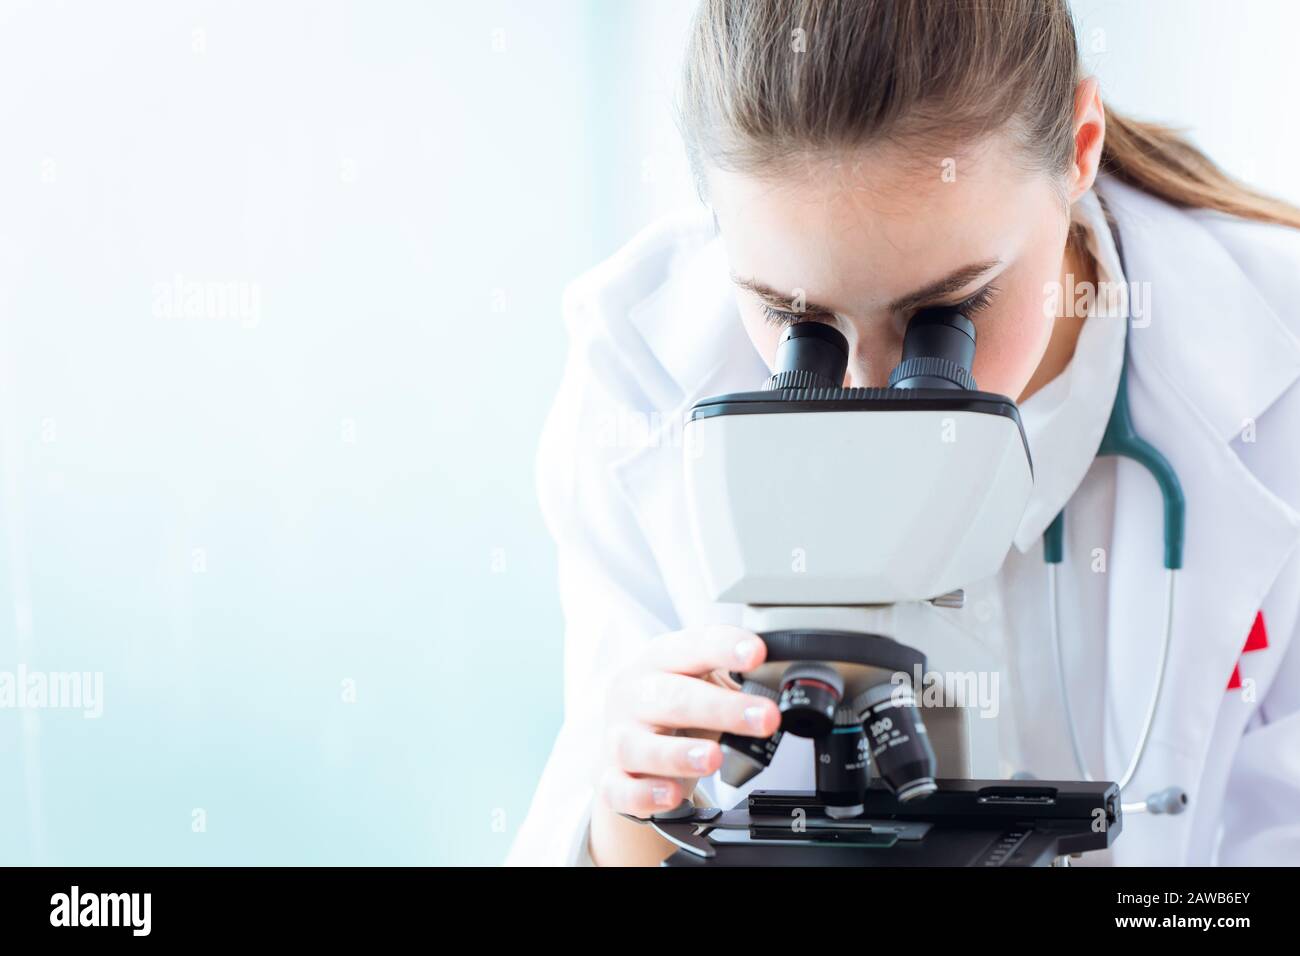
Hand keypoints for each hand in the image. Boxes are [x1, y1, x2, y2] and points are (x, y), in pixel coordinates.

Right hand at [596, 625, 780, 820]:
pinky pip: (621, 789)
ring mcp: (619, 738)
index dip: (724, 648)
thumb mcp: (701, 684)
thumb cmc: (671, 710)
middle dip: (722, 707)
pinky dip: (646, 794)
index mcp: (658, 661)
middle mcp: (633, 694)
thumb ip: (733, 682)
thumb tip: (778, 686)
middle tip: (765, 717)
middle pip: (673, 697)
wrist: (628, 746)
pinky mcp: (611, 779)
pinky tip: (671, 793)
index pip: (692, 647)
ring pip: (639, 745)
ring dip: (678, 753)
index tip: (757, 653)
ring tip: (713, 757)